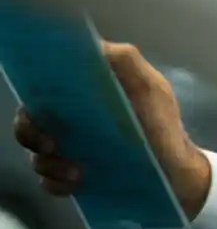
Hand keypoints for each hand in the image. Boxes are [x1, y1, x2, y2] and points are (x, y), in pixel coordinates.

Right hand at [12, 41, 212, 219]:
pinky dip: (58, 182)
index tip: (42, 96)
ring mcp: (67, 149)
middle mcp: (68, 119)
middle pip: (29, 119)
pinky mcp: (69, 176)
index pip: (45, 83)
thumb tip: (93, 46)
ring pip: (36, 153)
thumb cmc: (162, 122)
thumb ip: (125, 62)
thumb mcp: (151, 87)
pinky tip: (77, 182)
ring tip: (77, 170)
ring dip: (49, 163)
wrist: (176, 169)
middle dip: (30, 131)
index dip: (37, 86)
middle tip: (51, 143)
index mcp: (82, 94)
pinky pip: (49, 180)